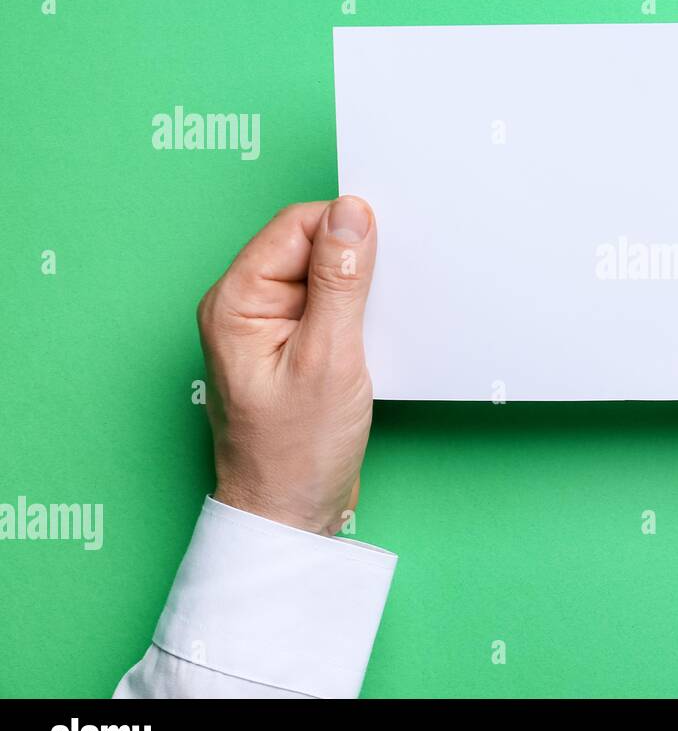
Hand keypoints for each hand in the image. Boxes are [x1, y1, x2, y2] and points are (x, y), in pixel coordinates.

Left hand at [197, 197, 377, 534]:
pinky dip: (358, 316)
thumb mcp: (329, 359)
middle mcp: (247, 308)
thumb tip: (352, 214)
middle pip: (310, 247)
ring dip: (359, 292)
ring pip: (325, 278)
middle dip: (354, 261)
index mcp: (237, 301)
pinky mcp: (296, 350)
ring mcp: (271, 330)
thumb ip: (340, 281)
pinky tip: (375, 339)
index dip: (344, 229)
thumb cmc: (295, 452)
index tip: (386, 251)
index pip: (296, 226)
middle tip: (385, 296)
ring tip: (377, 327)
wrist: (291, 516)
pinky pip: (330, 309)